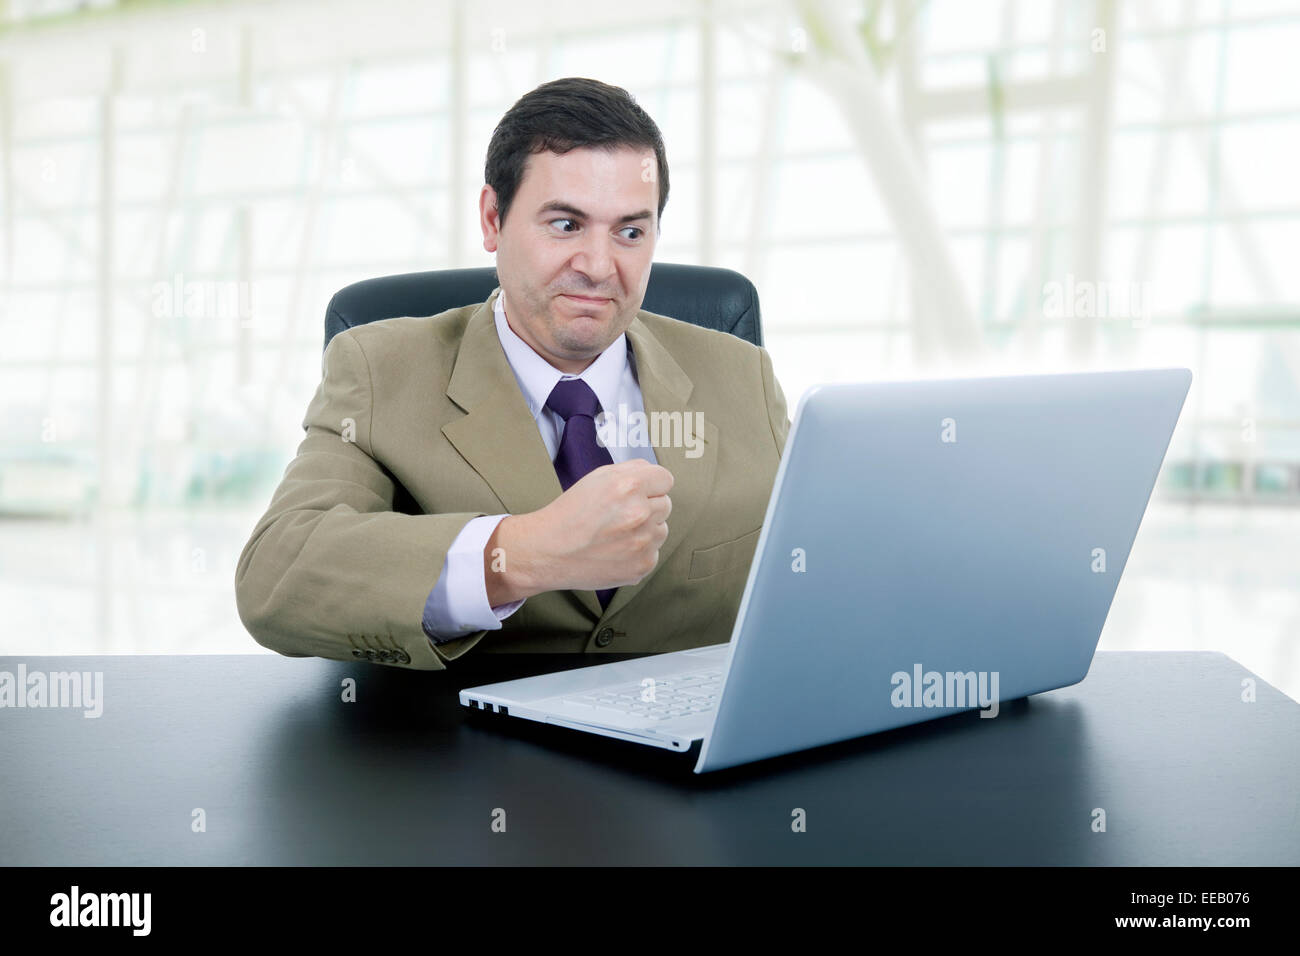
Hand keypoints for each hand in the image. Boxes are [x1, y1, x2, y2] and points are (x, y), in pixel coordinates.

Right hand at [484, 458, 672, 604]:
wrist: (549, 552)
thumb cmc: (571, 513)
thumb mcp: (597, 478)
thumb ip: (632, 470)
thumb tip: (655, 475)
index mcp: (629, 486)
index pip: (666, 479)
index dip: (651, 485)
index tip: (639, 493)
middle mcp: (639, 513)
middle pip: (665, 504)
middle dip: (647, 507)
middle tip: (620, 515)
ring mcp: (642, 543)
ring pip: (661, 530)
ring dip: (646, 530)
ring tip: (616, 534)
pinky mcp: (642, 566)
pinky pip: (653, 553)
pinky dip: (638, 552)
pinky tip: (615, 550)